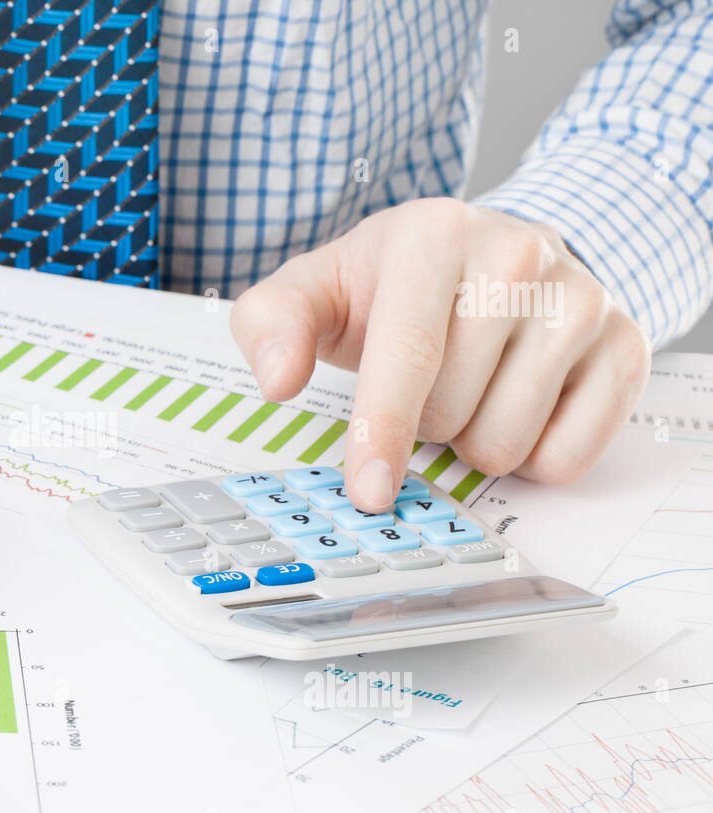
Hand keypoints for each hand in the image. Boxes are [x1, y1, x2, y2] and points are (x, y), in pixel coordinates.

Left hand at [230, 198, 651, 512]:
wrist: (484, 256)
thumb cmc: (388, 286)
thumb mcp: (314, 291)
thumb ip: (272, 326)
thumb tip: (277, 380)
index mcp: (432, 235)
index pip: (408, 354)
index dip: (381, 431)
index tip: (369, 491)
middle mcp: (518, 255)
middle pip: (451, 413)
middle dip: (421, 423)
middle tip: (425, 382)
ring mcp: (582, 299)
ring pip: (506, 443)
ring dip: (472, 439)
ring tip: (471, 386)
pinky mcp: (625, 345)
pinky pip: (566, 458)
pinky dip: (530, 454)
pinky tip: (517, 401)